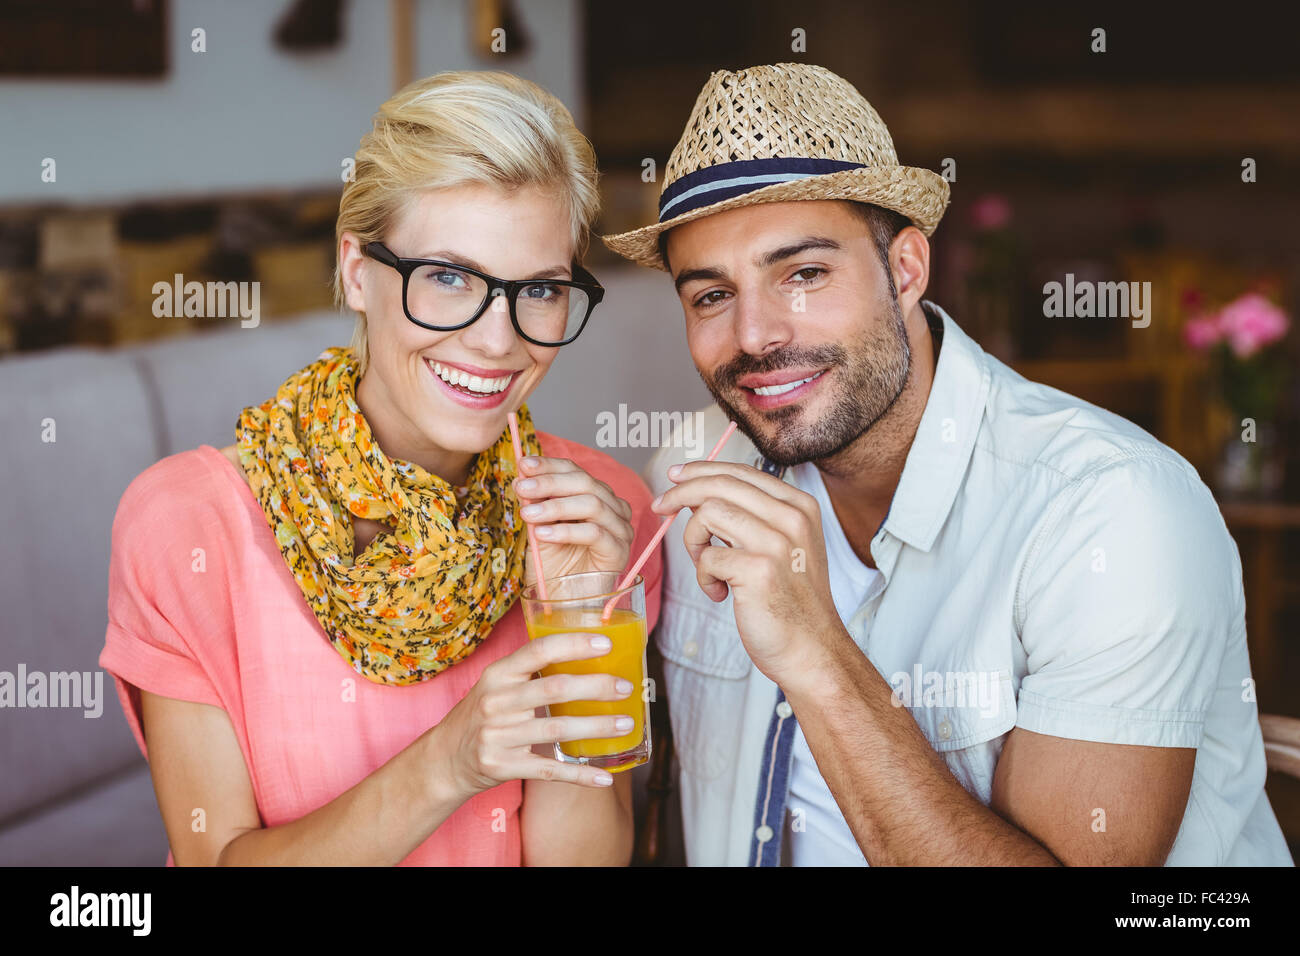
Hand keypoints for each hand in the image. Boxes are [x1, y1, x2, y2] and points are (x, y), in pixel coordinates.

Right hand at [437, 632, 636, 796]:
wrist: (443, 759)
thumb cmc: (482, 715)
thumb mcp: (497, 685)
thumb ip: (531, 672)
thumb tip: (588, 658)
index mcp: (498, 674)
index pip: (539, 651)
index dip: (574, 645)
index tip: (606, 644)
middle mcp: (496, 701)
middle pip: (555, 689)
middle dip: (596, 687)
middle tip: (625, 688)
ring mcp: (498, 735)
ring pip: (557, 730)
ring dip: (597, 727)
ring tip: (625, 724)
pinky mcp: (502, 766)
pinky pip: (549, 770)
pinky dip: (580, 775)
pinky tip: (604, 776)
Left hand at [514, 456, 634, 582]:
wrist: (564, 604)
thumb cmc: (555, 567)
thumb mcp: (539, 528)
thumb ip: (536, 503)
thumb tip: (523, 476)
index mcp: (596, 497)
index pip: (575, 472)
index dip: (550, 465)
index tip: (524, 464)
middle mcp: (613, 509)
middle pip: (585, 483)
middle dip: (550, 482)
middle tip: (522, 487)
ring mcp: (619, 530)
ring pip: (592, 504)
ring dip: (555, 507)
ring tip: (528, 514)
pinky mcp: (618, 552)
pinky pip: (595, 533)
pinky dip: (566, 531)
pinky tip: (543, 534)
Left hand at [649, 460, 846, 683]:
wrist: (811, 650)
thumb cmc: (790, 602)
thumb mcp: (784, 546)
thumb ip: (753, 517)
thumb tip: (700, 494)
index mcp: (799, 506)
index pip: (741, 472)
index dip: (701, 471)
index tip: (675, 478)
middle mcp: (792, 518)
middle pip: (720, 485)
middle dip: (680, 493)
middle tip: (660, 507)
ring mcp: (778, 542)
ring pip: (708, 513)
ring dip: (694, 541)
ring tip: (706, 568)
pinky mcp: (759, 570)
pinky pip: (707, 557)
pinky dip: (703, 577)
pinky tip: (720, 594)